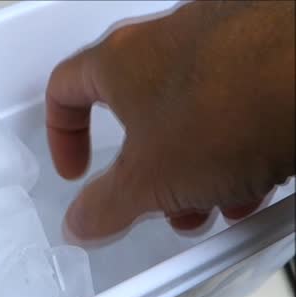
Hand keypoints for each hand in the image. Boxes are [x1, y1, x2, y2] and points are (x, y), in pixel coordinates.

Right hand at [46, 1, 294, 239]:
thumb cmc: (233, 106)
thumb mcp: (148, 181)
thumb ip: (105, 206)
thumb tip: (82, 221)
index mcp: (121, 60)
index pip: (65, 89)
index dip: (63, 136)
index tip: (78, 169)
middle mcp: (167, 39)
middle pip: (139, 110)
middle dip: (148, 168)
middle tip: (156, 199)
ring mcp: (221, 38)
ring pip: (193, 112)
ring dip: (197, 164)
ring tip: (215, 202)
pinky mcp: (268, 50)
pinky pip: (239, 104)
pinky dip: (240, 144)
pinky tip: (256, 182)